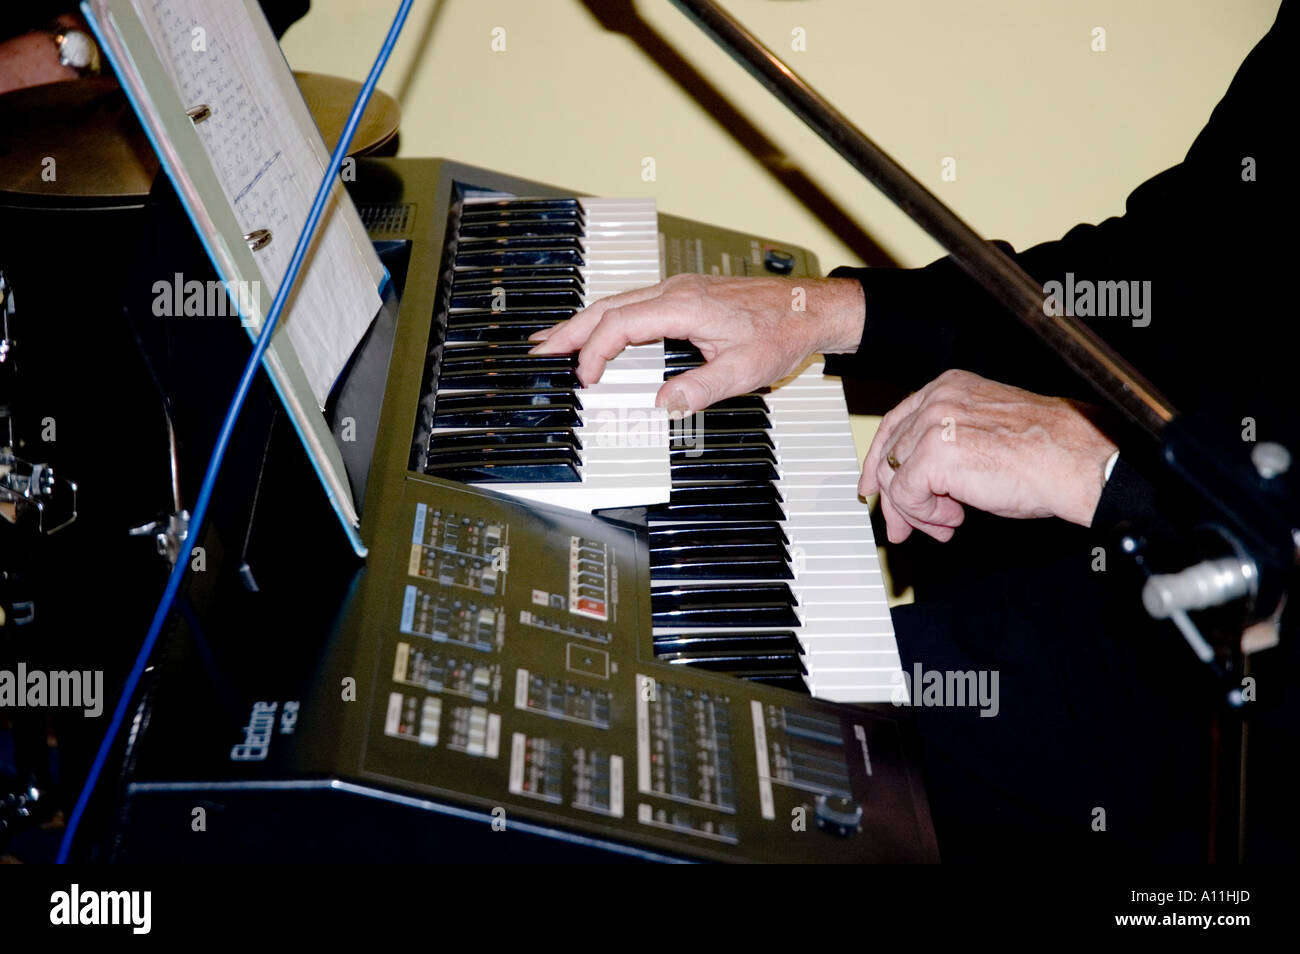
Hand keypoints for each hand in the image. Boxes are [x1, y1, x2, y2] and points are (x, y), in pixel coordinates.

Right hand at [529, 274, 864, 416]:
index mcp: (683, 305)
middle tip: (537, 351)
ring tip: (552, 341)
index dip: (596, 353)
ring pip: (617, 303)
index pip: (621, 325)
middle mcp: (675, 291)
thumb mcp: (744, 370)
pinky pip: (633, 304)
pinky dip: (606, 319)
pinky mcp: (684, 297)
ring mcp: (678, 291)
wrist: (811, 307)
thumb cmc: (782, 331)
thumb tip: (662, 405)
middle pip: (607, 307)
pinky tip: (598, 329)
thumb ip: (700, 388)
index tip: (586, 380)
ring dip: (583, 322)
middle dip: (568, 330)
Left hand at [861, 369, 1117, 542]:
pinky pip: (907, 495)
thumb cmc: (1044, 451)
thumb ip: (943, 449)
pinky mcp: (934, 454)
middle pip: (890, 454)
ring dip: (918, 511)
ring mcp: (933, 424)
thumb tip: (912, 484)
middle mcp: (937, 399)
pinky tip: (954, 519)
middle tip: (903, 527)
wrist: (1075, 461)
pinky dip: (925, 515)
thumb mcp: (982, 436)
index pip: (895, 423)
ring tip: (947, 523)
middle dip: (896, 498)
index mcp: (949, 388)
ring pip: (895, 477)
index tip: (873, 487)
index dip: (879, 460)